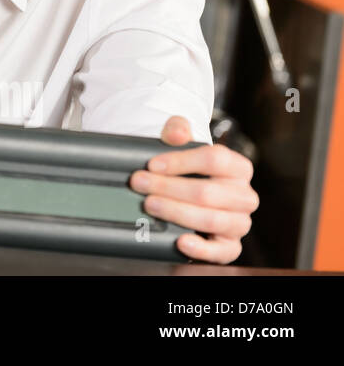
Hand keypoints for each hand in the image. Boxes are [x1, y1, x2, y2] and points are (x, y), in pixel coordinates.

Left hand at [131, 115, 258, 263]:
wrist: (187, 194)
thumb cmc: (185, 168)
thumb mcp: (179, 145)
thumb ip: (177, 130)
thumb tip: (176, 133)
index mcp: (238, 168)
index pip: (215, 159)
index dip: (181, 161)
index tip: (151, 164)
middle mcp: (244, 196)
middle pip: (208, 192)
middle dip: (169, 187)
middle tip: (139, 184)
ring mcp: (239, 222)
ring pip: (212, 219)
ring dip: (177, 212)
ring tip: (149, 204)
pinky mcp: (230, 246)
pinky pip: (224, 252)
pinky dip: (202, 249)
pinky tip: (181, 241)